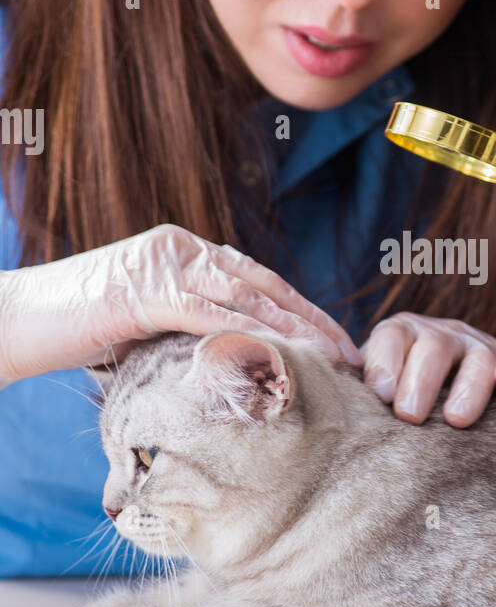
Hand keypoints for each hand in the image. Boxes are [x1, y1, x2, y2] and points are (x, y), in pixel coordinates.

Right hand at [0, 224, 361, 383]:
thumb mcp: (145, 323)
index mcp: (183, 250)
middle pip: (262, 282)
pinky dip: (251, 333)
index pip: (255, 278)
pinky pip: (211, 313)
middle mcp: (180, 247)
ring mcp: (163, 264)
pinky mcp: (146, 290)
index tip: (333, 337)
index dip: (298, 306)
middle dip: (310, 316)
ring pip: (245, 295)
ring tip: (332, 356)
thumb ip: (186, 326)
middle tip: (350, 349)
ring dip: (294, 327)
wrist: (16, 320)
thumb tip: (228, 358)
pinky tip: (283, 353)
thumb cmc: (74, 330)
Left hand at [360, 312, 495, 425]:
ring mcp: (478, 346)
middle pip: (434, 347)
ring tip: (455, 420)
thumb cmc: (393, 403)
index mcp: (400, 334)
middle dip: (421, 380)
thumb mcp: (368, 392)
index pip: (393, 338)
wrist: (436, 395)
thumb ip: (350, 393)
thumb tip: (311, 404)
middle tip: (409, 416)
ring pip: (478, 357)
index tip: (379, 395)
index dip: (386, 364)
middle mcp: (440, 334)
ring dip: (467, 386)